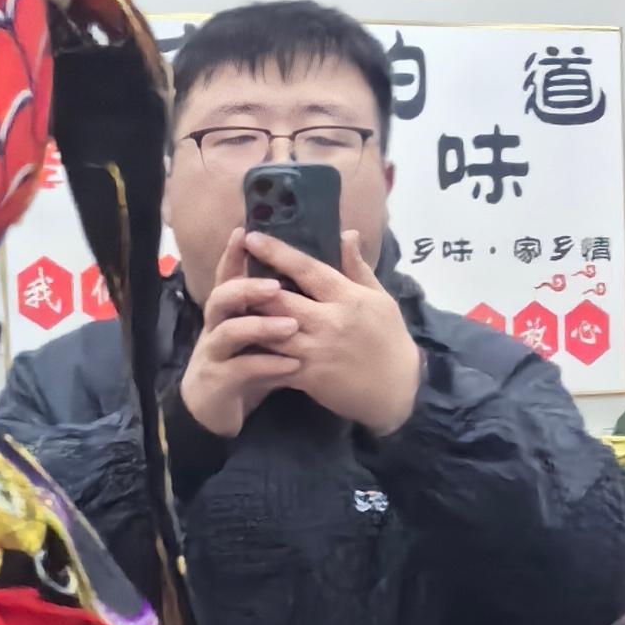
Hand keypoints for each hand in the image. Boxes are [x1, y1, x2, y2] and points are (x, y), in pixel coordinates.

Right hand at [176, 229, 310, 437]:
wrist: (220, 414)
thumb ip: (284, 308)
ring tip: (291, 326)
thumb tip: (314, 273)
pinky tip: (291, 365)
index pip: (229, 276)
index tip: (244, 232)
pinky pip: (239, 370)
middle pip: (222, 297)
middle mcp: (217, 327)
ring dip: (259, 326)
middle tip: (276, 285)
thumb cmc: (249, 367)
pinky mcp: (217, 382)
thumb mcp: (266, 337)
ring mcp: (214, 354)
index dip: (233, 255)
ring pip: (228, 332)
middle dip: (246, 288)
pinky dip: (266, 365)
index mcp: (229, 312)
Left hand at [240, 230, 421, 435]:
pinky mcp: (308, 377)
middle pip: (280, 299)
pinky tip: (237, 344)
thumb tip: (346, 233)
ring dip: (247, 319)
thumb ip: (357, 267)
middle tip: (228, 271)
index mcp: (348, 298)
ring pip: (271, 331)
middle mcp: (329, 321)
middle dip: (251, 286)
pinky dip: (255, 353)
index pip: (307, 269)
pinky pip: (274, 363)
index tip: (253, 237)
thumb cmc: (390, 340)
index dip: (278, 252)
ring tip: (224, 305)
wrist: (399, 391)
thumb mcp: (380, 299)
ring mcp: (316, 351)